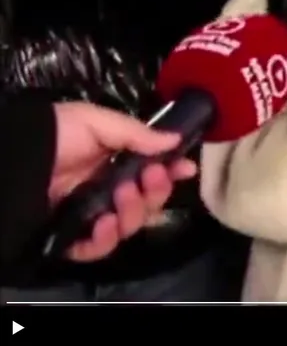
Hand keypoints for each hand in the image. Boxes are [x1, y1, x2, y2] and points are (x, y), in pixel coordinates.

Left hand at [51, 102, 197, 261]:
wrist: (17, 156)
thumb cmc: (56, 133)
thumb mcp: (97, 122)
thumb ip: (136, 134)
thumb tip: (175, 140)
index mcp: (116, 164)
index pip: (153, 174)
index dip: (172, 174)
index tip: (186, 169)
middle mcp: (108, 191)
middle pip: (149, 204)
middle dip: (156, 192)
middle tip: (149, 176)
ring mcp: (92, 214)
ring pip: (130, 226)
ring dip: (134, 211)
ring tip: (120, 194)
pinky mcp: (73, 235)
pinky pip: (99, 247)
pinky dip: (107, 238)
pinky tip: (105, 221)